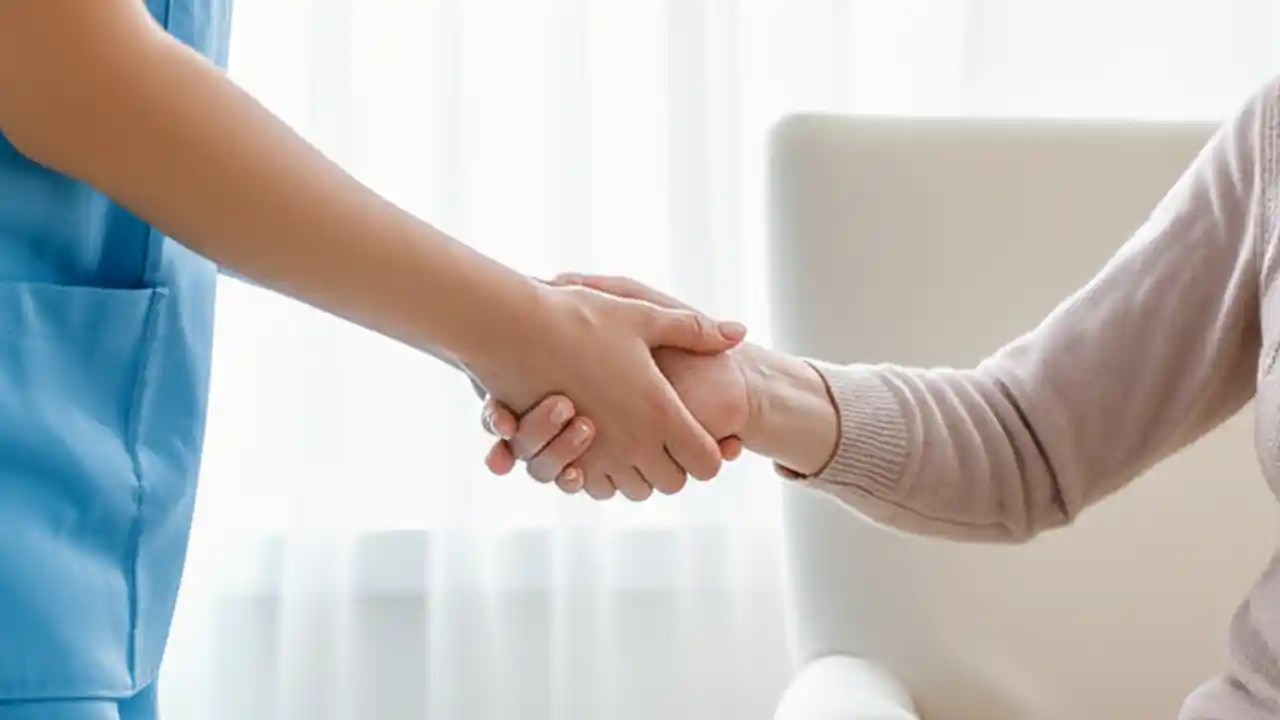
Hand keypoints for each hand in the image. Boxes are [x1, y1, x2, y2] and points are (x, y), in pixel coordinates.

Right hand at [463, 282, 746, 500]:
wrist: (515, 327)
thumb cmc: (580, 317)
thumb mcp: (643, 316)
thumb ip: (694, 330)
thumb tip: (740, 334)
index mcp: (660, 410)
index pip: (706, 463)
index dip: (710, 452)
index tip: (700, 434)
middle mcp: (631, 441)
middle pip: (672, 484)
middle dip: (676, 466)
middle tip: (669, 438)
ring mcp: (595, 454)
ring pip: (634, 491)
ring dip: (639, 473)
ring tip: (636, 440)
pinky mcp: (561, 455)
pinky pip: (594, 487)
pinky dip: (603, 476)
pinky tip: (601, 446)